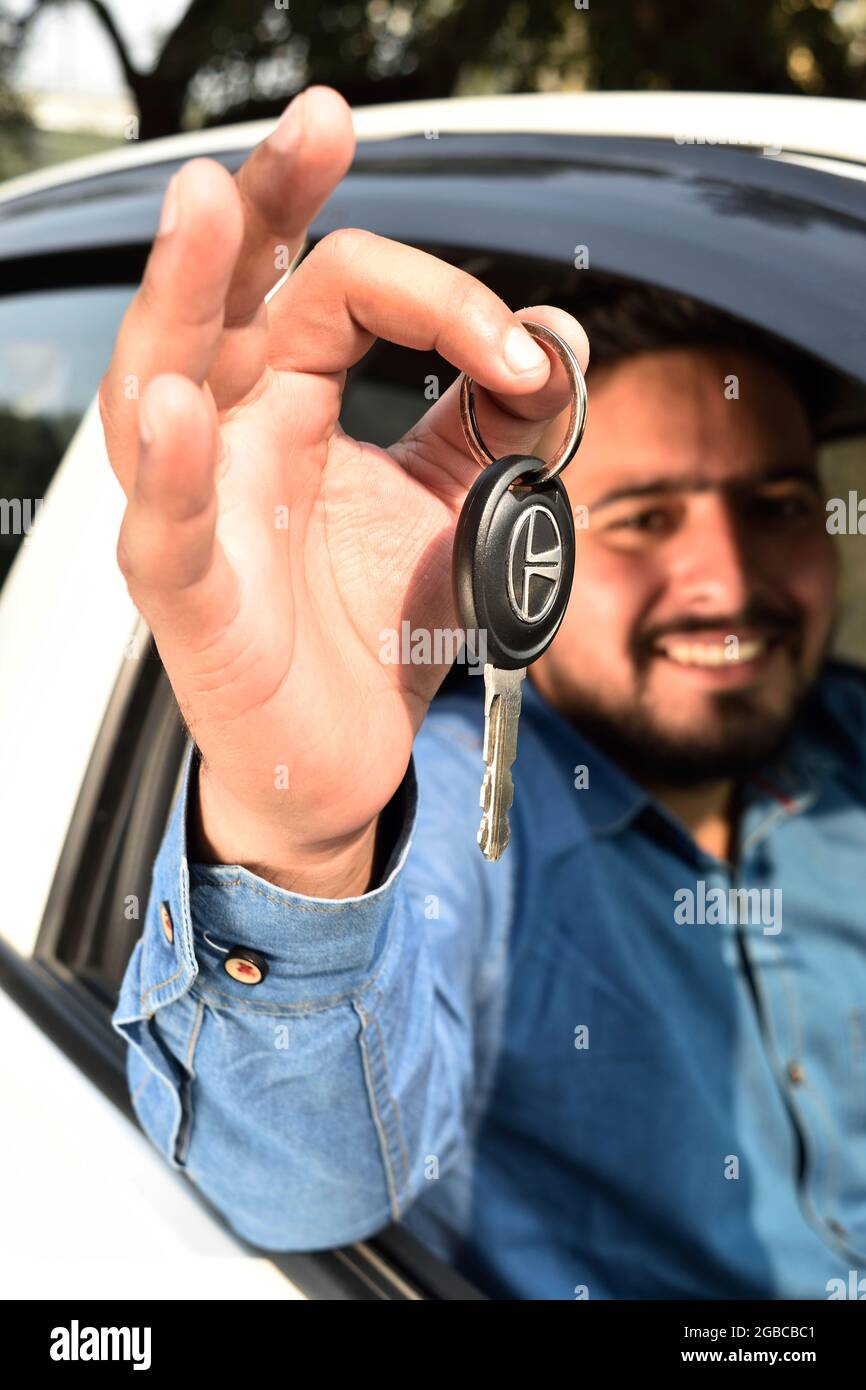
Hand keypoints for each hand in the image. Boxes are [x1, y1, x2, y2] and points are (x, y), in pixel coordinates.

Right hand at [99, 86, 587, 893]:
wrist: (346, 759)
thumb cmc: (372, 632)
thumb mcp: (456, 508)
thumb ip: (495, 423)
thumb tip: (554, 336)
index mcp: (294, 400)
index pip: (344, 293)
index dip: (441, 301)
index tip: (526, 354)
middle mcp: (237, 434)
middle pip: (231, 293)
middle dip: (271, 201)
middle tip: (322, 121)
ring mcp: (200, 509)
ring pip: (161, 380)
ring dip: (186, 293)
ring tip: (211, 206)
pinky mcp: (189, 599)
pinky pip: (161, 528)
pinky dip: (165, 472)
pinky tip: (176, 411)